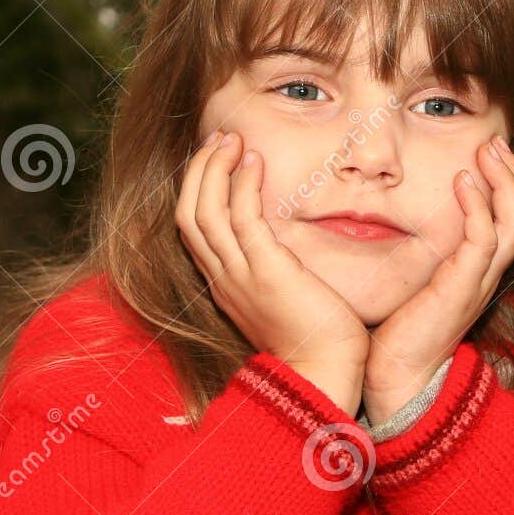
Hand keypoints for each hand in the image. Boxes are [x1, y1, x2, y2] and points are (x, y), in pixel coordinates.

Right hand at [176, 128, 368, 414]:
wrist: (324, 375)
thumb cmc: (317, 342)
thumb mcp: (285, 300)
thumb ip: (277, 271)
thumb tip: (289, 250)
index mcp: (226, 285)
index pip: (194, 229)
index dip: (200, 190)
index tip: (218, 161)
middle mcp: (224, 279)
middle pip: (189, 213)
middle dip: (200, 171)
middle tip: (220, 139)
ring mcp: (240, 276)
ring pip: (204, 212)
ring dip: (215, 169)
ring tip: (232, 140)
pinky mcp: (266, 272)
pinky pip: (241, 219)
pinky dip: (243, 185)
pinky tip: (254, 162)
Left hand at [363, 134, 513, 422]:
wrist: (395, 377)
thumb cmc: (397, 332)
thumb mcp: (414, 282)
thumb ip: (420, 252)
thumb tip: (393, 216)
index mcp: (478, 273)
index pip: (511, 221)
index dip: (507, 185)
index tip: (489, 153)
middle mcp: (486, 276)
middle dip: (513, 175)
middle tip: (495, 142)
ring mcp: (478, 283)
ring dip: (504, 183)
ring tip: (488, 152)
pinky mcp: (462, 289)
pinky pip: (484, 241)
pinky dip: (478, 208)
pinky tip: (462, 183)